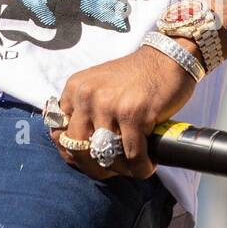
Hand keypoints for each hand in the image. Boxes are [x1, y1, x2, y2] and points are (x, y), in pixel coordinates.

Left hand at [48, 41, 199, 180]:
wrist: (167, 59)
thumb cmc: (134, 78)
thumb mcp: (99, 87)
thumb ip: (84, 111)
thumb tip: (71, 150)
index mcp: (74, 89)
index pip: (59, 132)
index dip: (73, 153)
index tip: (90, 160)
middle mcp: (86, 96)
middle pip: (79, 149)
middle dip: (95, 166)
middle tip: (114, 168)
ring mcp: (109, 105)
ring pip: (106, 156)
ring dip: (122, 169)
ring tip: (133, 165)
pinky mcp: (133, 115)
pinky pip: (133, 157)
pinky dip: (141, 167)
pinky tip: (148, 164)